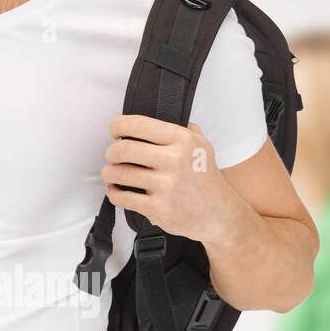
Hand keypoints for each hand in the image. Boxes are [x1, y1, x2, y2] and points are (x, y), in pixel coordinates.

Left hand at [101, 114, 240, 244]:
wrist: (221, 215)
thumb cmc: (206, 178)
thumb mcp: (201, 145)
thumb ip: (181, 127)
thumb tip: (157, 116)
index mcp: (183, 140)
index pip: (138, 124)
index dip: (117, 126)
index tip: (114, 131)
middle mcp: (175, 160)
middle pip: (123, 149)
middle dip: (110, 152)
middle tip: (112, 156)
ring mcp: (167, 185)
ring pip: (118, 173)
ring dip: (108, 174)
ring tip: (111, 174)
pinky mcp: (159, 208)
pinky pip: (122, 198)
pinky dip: (113, 194)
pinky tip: (116, 191)